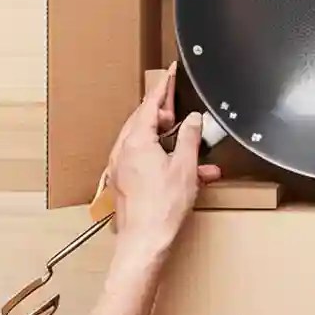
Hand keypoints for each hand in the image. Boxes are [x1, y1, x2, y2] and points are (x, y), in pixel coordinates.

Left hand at [106, 62, 220, 256]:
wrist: (145, 240)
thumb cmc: (163, 206)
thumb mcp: (185, 166)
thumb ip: (189, 137)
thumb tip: (193, 119)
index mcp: (136, 141)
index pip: (150, 104)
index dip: (163, 87)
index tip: (169, 73)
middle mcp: (123, 150)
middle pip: (144, 120)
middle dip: (166, 114)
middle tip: (182, 111)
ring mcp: (121, 167)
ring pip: (145, 141)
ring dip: (167, 139)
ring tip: (189, 144)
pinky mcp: (124, 181)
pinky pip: (143, 159)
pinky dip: (162, 157)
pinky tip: (183, 168)